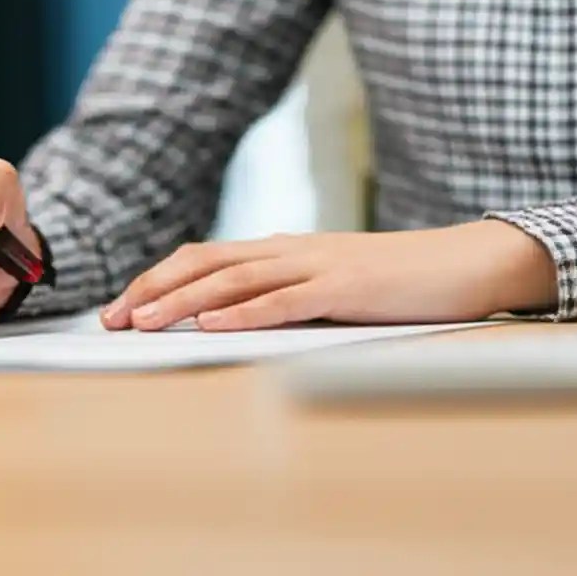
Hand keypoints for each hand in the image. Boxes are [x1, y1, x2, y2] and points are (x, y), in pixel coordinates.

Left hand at [100, 221, 556, 331]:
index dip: (156, 280)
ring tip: (144, 323)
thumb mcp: (329, 285)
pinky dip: (244, 312)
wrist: (464, 264)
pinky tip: (212, 326)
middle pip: (204, 263)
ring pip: (233, 280)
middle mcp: (290, 249)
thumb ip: (285, 293)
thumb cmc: (397, 283)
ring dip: (183, 302)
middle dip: (152, 290)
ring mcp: (317, 264)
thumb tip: (235, 313)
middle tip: (111, 319)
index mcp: (283, 249)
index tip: (120, 309)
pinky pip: (285, 299)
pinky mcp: (345, 286)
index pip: (203, 258)